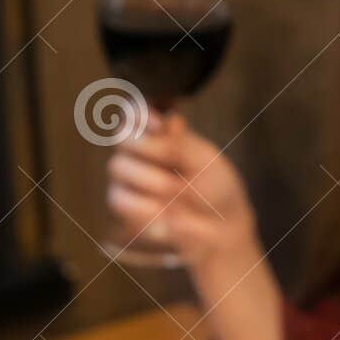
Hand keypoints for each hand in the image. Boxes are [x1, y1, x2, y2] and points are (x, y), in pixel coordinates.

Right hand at [106, 115, 258, 269]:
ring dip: (151, 180)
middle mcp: (138, 152)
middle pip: (122, 138)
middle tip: (177, 166)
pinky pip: (120, 200)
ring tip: (178, 192)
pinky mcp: (125, 207)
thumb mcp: (204, 160)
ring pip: (118, 167)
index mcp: (158, 133)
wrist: (221, 226)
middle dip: (150, 149)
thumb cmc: (214, 188)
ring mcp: (128, 179)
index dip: (139, 114)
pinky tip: (167, 214)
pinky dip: (146, 207)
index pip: (133, 113)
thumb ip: (179, 142)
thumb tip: (167, 121)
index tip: (159, 124)